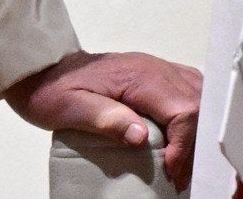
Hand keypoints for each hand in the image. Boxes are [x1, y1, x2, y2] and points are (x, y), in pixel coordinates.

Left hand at [5, 50, 201, 191]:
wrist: (43, 71)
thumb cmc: (53, 91)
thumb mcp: (69, 109)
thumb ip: (105, 119)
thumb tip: (140, 136)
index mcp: (139, 76)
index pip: (183, 109)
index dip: (185, 144)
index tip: (171, 171)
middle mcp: (155, 68)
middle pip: (199, 103)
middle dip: (196, 143)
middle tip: (178, 174)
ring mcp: (158, 70)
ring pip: (200, 96)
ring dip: (198, 131)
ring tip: (181, 162)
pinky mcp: (156, 77)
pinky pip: (189, 92)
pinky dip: (194, 118)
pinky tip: (182, 139)